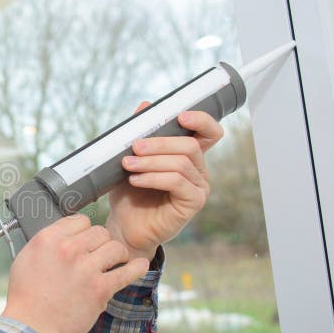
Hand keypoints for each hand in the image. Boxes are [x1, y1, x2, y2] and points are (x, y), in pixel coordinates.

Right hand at [2, 215, 148, 332]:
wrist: (31, 327)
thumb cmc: (26, 296)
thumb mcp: (27, 258)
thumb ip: (48, 243)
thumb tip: (67, 237)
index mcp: (48, 239)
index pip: (80, 220)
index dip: (84, 232)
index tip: (86, 241)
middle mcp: (68, 249)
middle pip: (100, 232)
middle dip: (101, 243)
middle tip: (98, 255)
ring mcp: (86, 268)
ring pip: (115, 247)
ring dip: (116, 255)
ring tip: (114, 263)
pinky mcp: (100, 288)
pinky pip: (127, 272)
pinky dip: (136, 268)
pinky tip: (140, 266)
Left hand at [106, 103, 223, 260]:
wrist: (125, 227)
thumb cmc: (129, 195)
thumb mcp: (130, 160)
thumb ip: (139, 134)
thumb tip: (144, 105)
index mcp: (187, 156)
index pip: (208, 133)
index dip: (201, 120)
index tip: (180, 115)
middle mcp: (198, 170)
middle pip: (190, 145)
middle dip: (160, 143)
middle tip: (134, 147)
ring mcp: (198, 187)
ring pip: (181, 163)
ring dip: (151, 162)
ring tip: (127, 165)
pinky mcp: (193, 203)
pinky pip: (176, 182)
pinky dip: (153, 177)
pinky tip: (135, 180)